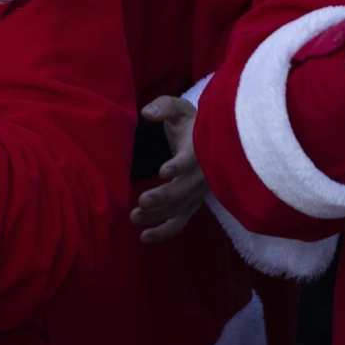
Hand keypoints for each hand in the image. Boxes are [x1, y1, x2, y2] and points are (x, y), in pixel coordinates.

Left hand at [130, 93, 207, 242]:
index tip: (163, 171)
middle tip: (142, 200)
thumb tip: (147, 113)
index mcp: (201, 148)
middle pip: (186, 190)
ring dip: (159, 215)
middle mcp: (203, 174)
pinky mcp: (192, 204)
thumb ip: (164, 107)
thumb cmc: (190, 122)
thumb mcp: (179, 108)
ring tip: (135, 216)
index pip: (193, 159)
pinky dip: (164, 232)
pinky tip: (145, 237)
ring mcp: (198, 191)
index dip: (180, 166)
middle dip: (164, 197)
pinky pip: (180, 221)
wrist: (209, 139)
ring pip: (181, 208)